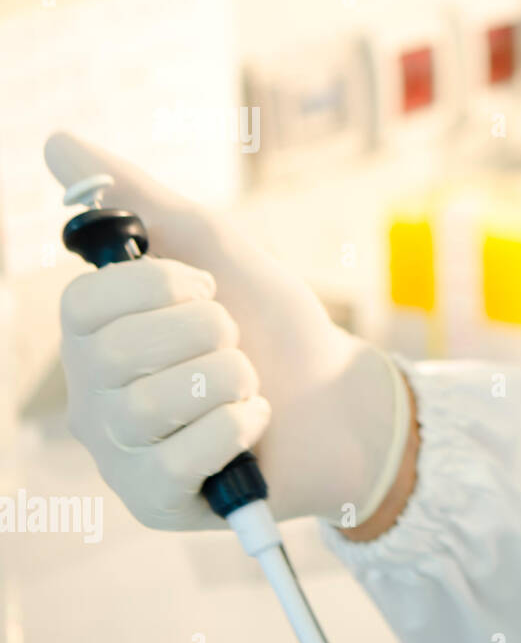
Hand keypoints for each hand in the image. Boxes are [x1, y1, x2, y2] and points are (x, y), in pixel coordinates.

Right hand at [47, 132, 407, 529]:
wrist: (340, 397)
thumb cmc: (272, 323)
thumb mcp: (213, 247)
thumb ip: (136, 199)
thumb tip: (57, 140)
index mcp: (96, 337)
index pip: (82, 303)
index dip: (156, 287)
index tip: (205, 287)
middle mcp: (93, 397)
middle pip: (116, 354)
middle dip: (206, 332)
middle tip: (234, 339)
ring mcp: (122, 454)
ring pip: (153, 405)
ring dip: (230, 379)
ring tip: (247, 384)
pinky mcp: (157, 502)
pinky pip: (185, 457)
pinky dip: (240, 428)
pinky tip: (252, 425)